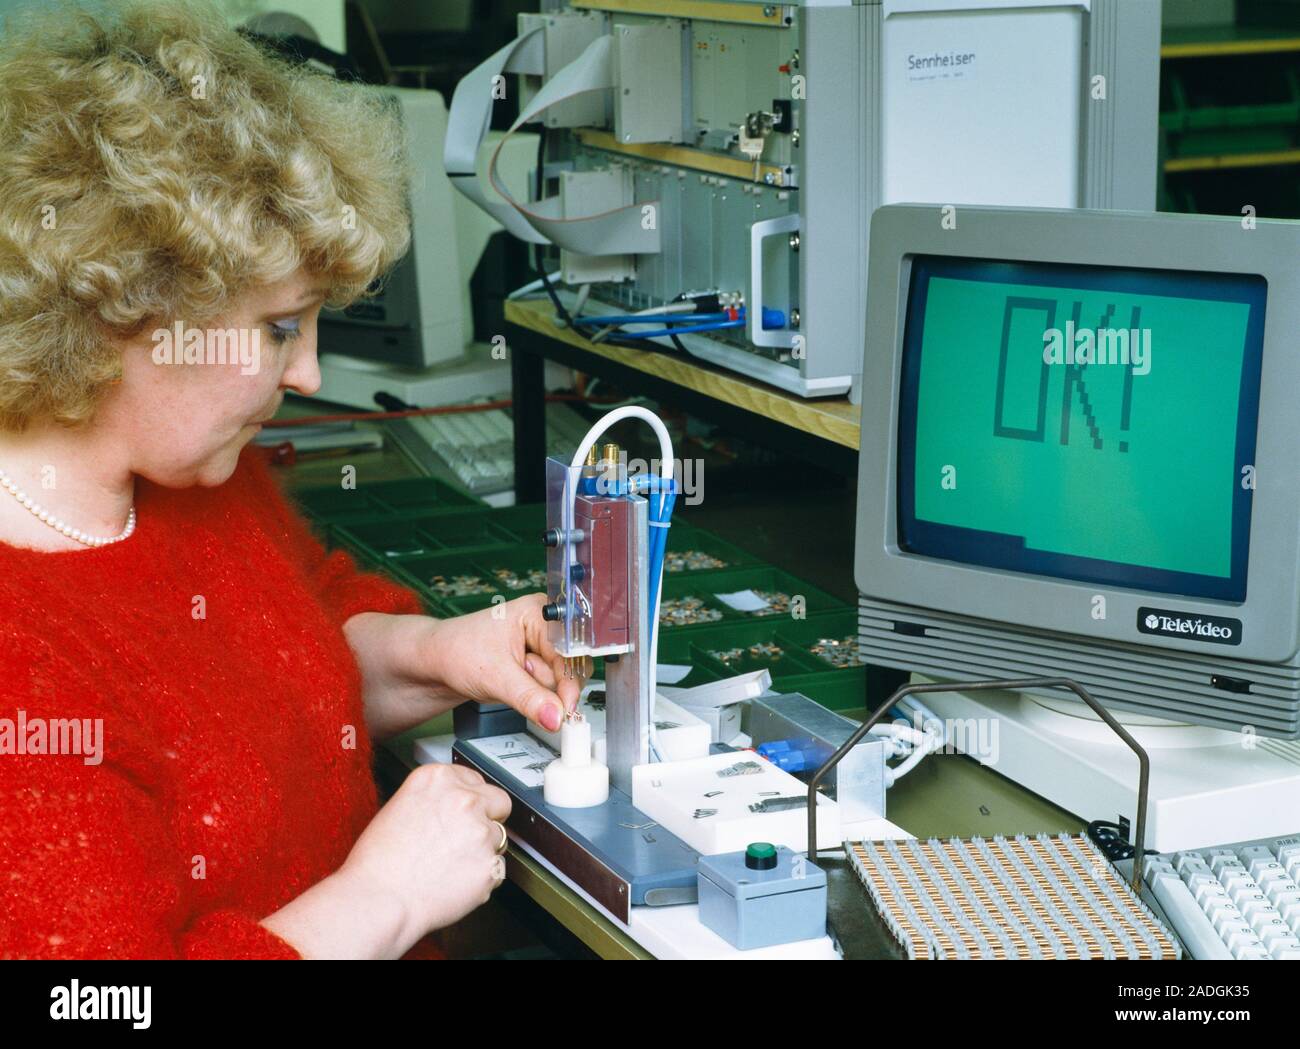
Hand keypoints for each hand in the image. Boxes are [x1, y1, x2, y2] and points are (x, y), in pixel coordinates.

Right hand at [339, 762, 510, 942]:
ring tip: (451, 865)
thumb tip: (449, 808)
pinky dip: (481, 877)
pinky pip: (496, 869)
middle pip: (499, 800)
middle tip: (467, 837)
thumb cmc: (378, 863)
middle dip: (489, 817)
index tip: (465, 810)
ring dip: (482, 850)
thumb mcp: (399, 807)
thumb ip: (434, 800)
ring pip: (498, 837)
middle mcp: (464, 799)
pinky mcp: (490, 864)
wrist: (380, 900)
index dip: (471, 798)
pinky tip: (455, 882)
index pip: (475, 778)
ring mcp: (480, 832)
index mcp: (438, 779)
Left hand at [421, 593, 581, 731]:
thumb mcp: (496, 677)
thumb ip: (530, 699)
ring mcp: (541, 645)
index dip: (569, 679)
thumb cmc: (457, 652)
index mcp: (539, 612)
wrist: (436, 663)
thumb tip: (557, 717)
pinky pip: (549, 687)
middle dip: (548, 684)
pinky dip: (535, 695)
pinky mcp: (537, 663)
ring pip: (561, 681)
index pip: (571, 650)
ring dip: (538, 690)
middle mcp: (545, 625)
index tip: (566, 705)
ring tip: (510, 677)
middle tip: (521, 681)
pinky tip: (515, 684)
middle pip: (571, 666)